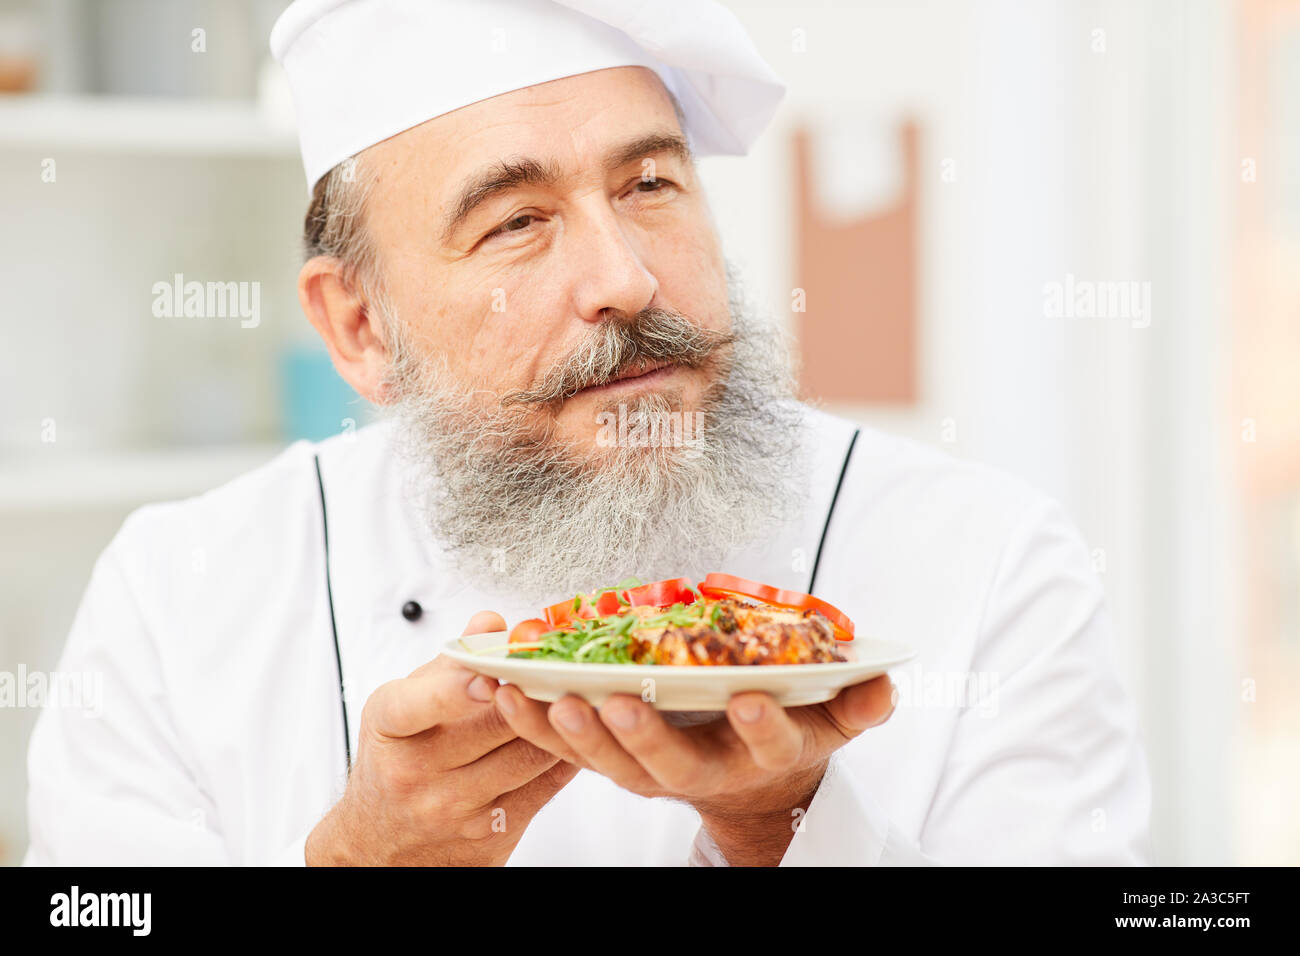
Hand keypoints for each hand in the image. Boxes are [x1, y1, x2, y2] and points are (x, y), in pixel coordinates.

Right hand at [305, 612, 577, 865]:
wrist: (384, 843)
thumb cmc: (400, 757)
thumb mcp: (406, 704)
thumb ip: (450, 662)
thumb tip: (492, 624)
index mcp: (390, 726)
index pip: (418, 704)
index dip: (456, 689)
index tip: (488, 675)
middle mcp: (415, 771)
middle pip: (492, 725)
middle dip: (534, 691)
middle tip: (564, 664)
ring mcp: (454, 807)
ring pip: (529, 754)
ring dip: (560, 721)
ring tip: (579, 694)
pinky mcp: (491, 832)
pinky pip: (545, 786)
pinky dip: (567, 755)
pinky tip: (576, 732)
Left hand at [493, 676, 894, 865]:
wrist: (749, 777)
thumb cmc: (785, 730)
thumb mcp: (831, 721)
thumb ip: (857, 704)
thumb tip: (883, 681)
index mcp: (759, 753)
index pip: (765, 743)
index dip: (760, 724)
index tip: (752, 696)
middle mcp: (701, 769)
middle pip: (670, 764)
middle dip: (644, 735)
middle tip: (619, 700)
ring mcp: (650, 770)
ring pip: (609, 760)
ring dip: (576, 731)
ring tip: (550, 696)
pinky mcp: (611, 759)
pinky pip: (567, 747)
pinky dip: (534, 721)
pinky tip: (504, 690)